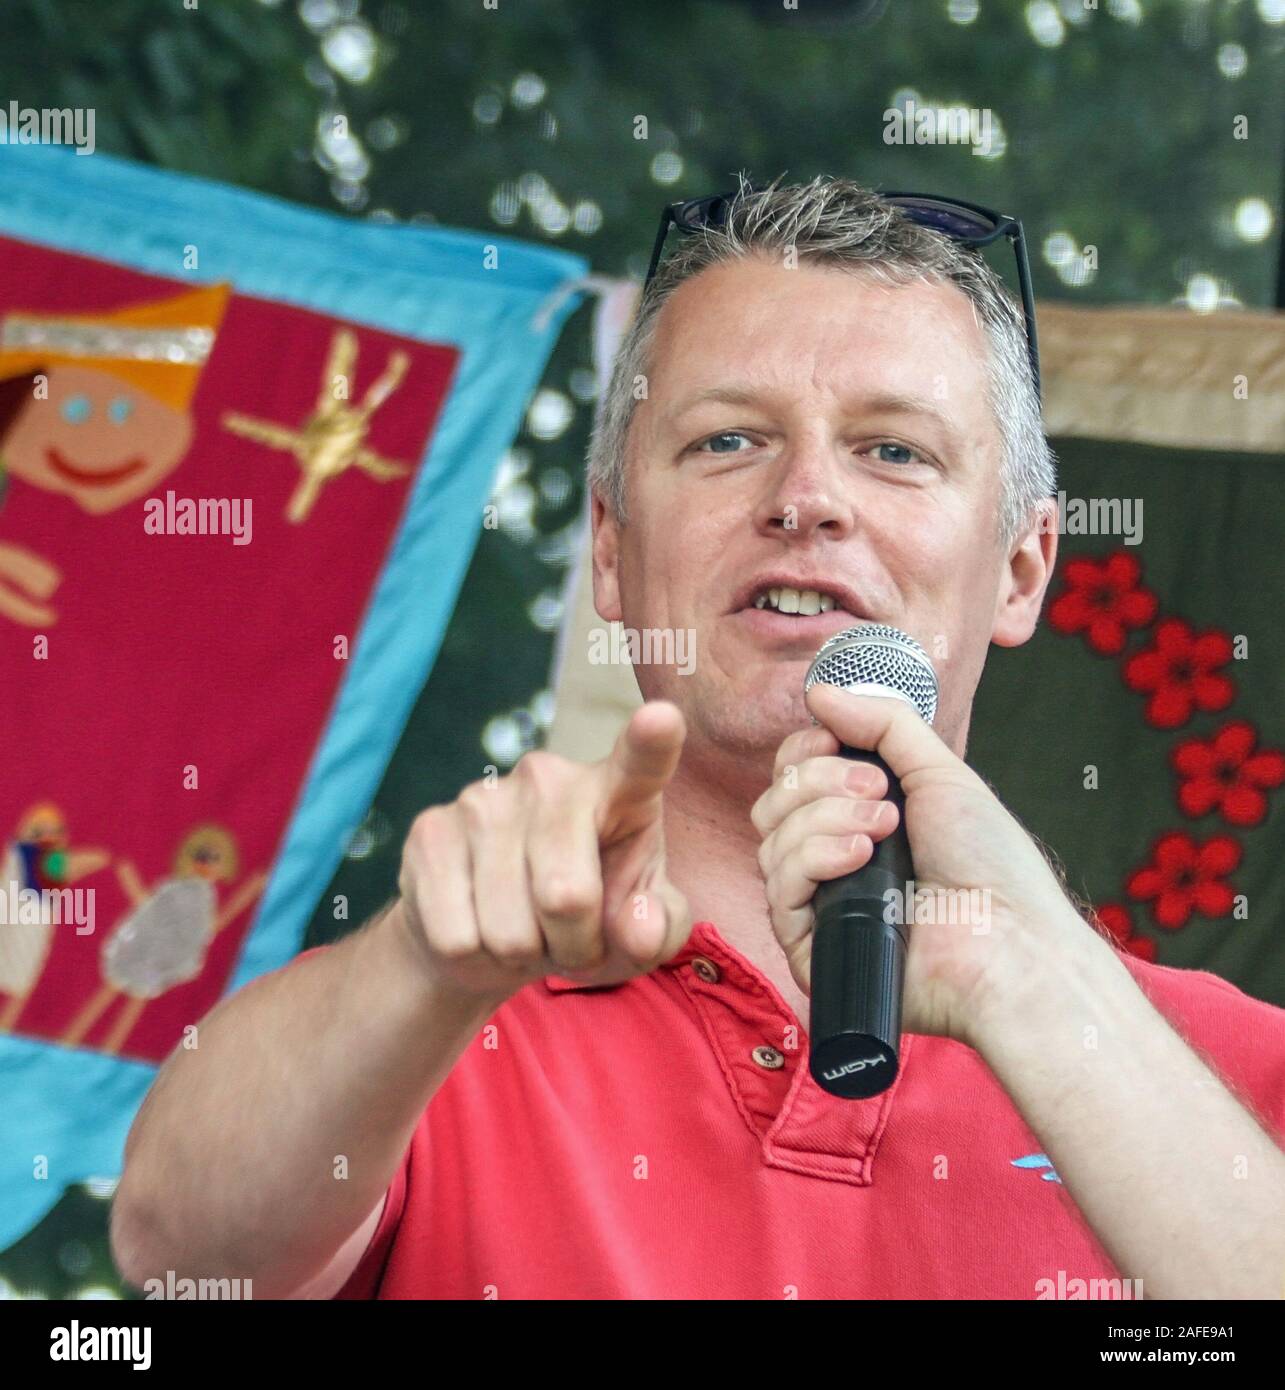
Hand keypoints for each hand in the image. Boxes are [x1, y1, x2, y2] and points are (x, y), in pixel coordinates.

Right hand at [396, 701, 692, 1002]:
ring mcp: (484, 799)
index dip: (651, 742)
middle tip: (570, 939)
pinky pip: (457, 937)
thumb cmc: (587, 923)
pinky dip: (472, 957)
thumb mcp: (638, 935)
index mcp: (617, 792)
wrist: (491, 935)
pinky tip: (478, 929)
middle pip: (568, 897)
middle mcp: (549, 779)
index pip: (639, 764)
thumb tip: (638, 925)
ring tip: (526, 932)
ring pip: (508, 930)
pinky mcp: (430, 831)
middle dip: (573, 946)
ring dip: (522, 954)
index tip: (663, 717)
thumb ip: (657, 930)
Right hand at [751, 682, 1088, 1043]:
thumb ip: (882, 725)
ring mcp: (819, 903)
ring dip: (827, 818)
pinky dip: (815, 857)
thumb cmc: (991, 867)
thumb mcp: (940, 773)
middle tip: (880, 794)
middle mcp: (833, 860)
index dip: (806, 751)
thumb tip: (819, 692)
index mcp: (858, 821)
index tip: (839, 743)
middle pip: (774, 800)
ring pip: (772, 837)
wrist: (1009, 941)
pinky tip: (860, 858)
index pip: (793, 775)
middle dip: (820, 781)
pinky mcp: (811, 944)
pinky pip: (778, 885)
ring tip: (885, 830)